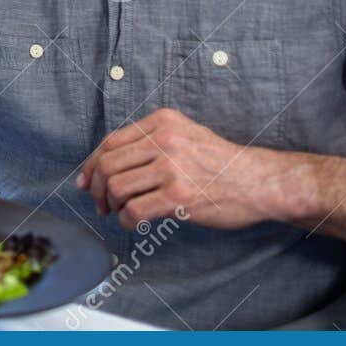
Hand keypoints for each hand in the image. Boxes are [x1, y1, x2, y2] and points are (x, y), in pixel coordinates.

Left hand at [77, 107, 286, 231]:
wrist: (261, 182)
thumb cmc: (221, 163)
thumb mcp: (185, 135)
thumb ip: (148, 143)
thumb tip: (101, 165)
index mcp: (162, 121)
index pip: (111, 142)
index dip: (92, 165)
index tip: (85, 182)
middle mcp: (165, 139)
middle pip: (108, 164)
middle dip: (97, 188)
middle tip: (101, 204)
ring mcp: (172, 168)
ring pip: (116, 186)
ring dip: (111, 205)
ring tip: (119, 212)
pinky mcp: (179, 196)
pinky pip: (134, 210)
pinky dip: (126, 220)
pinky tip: (133, 223)